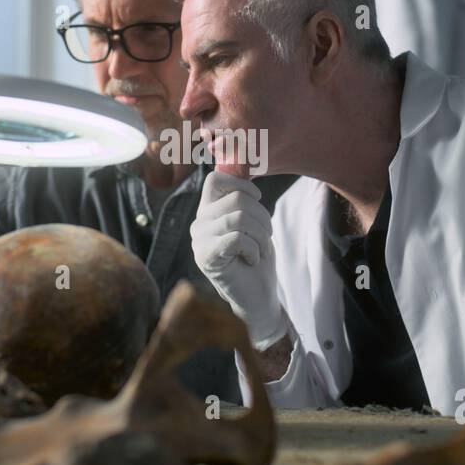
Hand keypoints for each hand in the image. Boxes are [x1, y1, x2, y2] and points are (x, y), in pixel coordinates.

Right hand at [190, 170, 287, 348]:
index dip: (243, 185)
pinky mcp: (205, 257)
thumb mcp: (253, 224)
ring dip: (260, 235)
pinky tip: (252, 259)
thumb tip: (247, 166)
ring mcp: (199, 241)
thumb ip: (243, 200)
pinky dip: (254, 248)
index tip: (258, 201)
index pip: (216, 179)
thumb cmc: (257, 259)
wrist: (258, 298)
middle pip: (236, 199)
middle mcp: (198, 224)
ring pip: (238, 217)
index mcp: (208, 212)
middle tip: (266, 236)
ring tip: (260, 249)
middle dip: (262, 217)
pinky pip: (237, 238)